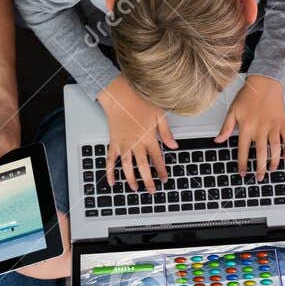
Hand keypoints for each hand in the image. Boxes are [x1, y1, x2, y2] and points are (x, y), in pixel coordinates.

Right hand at [98, 76, 176, 191]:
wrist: (120, 95)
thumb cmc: (139, 101)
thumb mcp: (159, 114)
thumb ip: (166, 132)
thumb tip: (174, 146)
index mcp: (148, 137)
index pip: (157, 159)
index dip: (162, 171)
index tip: (165, 179)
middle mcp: (136, 143)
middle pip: (143, 167)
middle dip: (148, 181)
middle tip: (152, 190)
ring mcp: (123, 144)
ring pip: (127, 167)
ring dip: (131, 179)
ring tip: (136, 188)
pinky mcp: (114, 142)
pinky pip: (111, 160)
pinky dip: (110, 171)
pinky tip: (112, 181)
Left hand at [216, 75, 284, 179]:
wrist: (265, 83)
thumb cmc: (248, 96)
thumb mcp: (232, 111)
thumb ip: (225, 127)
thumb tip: (218, 140)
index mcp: (246, 128)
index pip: (242, 151)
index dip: (242, 164)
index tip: (242, 173)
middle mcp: (260, 130)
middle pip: (260, 155)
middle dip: (259, 169)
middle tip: (259, 178)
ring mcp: (273, 127)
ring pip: (275, 150)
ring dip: (274, 162)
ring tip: (272, 170)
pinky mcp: (283, 124)